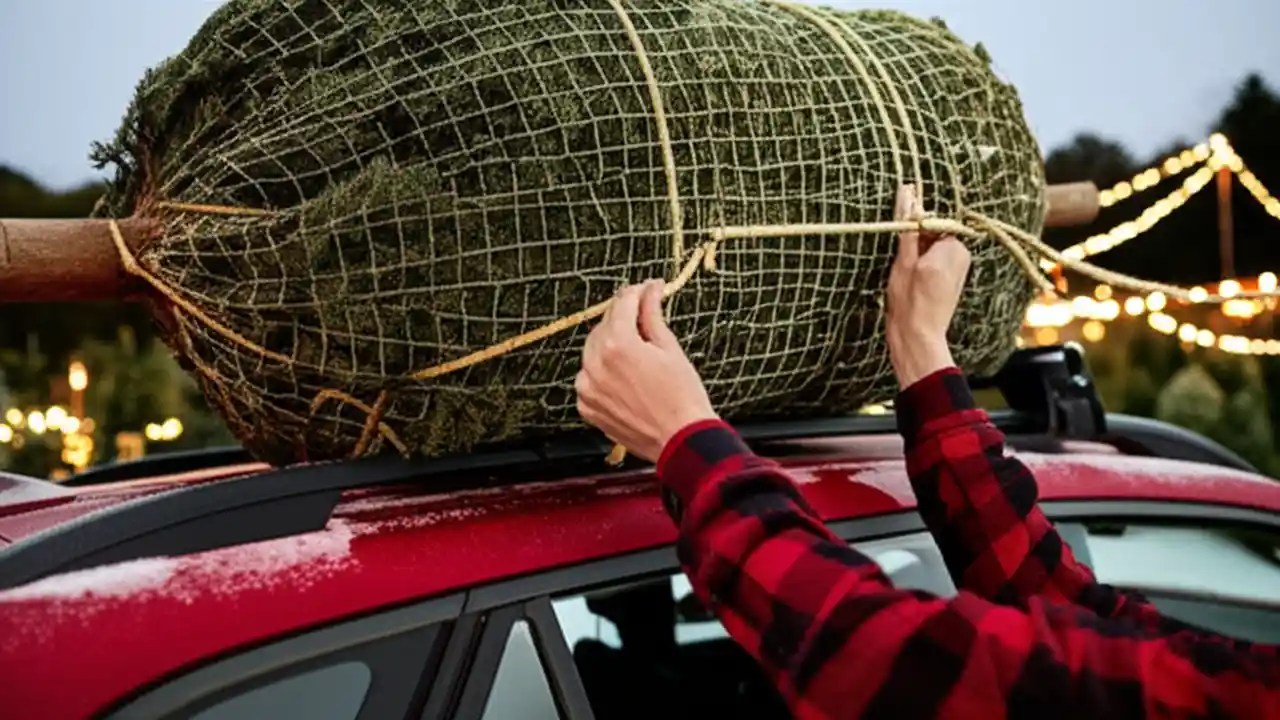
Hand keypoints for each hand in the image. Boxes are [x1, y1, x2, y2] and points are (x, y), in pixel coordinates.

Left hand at [576, 280, 718, 461]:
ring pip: (593, 351)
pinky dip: (603, 372)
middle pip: (604, 325)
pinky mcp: (587, 406)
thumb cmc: (682, 396)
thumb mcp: (669, 349)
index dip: (638, 292)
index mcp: (618, 344)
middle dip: (623, 317)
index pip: (622, 304)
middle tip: (644, 315)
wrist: (680, 440)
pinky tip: (625, 375)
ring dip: (611, 344)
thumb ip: (652, 315)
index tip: (648, 289)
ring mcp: (588, 387)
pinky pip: (590, 378)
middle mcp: (595, 364)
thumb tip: (651, 290)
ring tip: (637, 350)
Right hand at [885, 184, 970, 388]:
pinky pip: (937, 261)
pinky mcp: (956, 278)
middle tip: (904, 269)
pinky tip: (915, 285)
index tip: (903, 254)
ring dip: (918, 257)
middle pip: (933, 233)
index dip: (912, 234)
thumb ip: (907, 224)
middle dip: (916, 245)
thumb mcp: (903, 260)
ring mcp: (961, 267)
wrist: (918, 338)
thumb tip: (907, 191)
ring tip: (909, 279)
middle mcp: (962, 255)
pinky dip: (924, 267)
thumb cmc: (909, 301)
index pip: (929, 221)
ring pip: (933, 247)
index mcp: (953, 247)